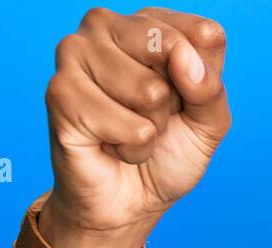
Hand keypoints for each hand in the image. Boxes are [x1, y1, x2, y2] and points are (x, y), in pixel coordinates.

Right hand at [38, 6, 230, 247]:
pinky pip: (130, 125)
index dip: (205, 82)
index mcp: (148, 23)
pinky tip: (111, 145)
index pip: (204, 35)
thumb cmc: (167, 154)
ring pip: (150, 91)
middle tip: (152, 118)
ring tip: (129, 132)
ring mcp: (75, 53)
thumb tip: (182, 58)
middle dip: (174, 103)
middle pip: (173, 52)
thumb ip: (210, 87)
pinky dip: (132, 148)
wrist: (129, 201)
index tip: (183, 101)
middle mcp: (105, 25)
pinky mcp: (61, 92)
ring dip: (150, 128)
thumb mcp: (208, 123)